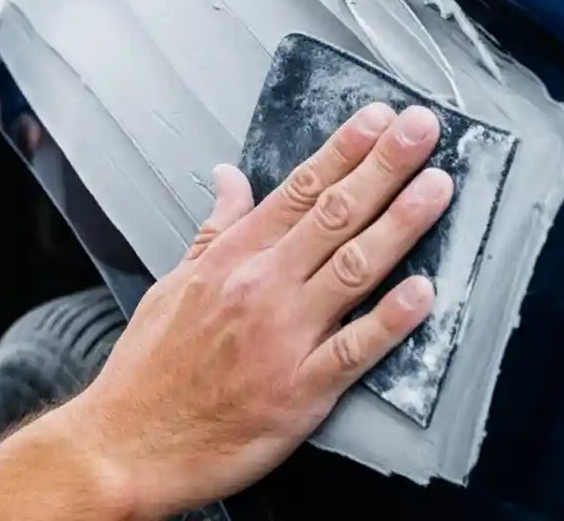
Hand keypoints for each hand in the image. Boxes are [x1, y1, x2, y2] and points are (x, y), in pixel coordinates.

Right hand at [65, 103, 451, 517]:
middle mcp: (261, 287)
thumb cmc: (149, 370)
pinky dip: (390, 320)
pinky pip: (354, 350)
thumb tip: (229, 178)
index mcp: (232, 258)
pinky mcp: (300, 391)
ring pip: (353, 267)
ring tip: (436, 187)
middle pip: (334, 214)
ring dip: (399, 223)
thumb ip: (213, 229)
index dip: (344, 150)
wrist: (127, 444)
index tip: (379, 120)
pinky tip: (423, 293)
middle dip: (384, 166)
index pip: (299, 189)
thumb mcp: (172, 283)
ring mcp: (283, 337)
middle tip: (422, 130)